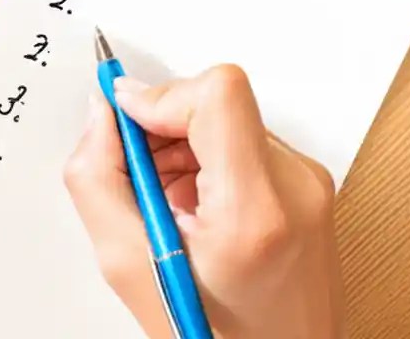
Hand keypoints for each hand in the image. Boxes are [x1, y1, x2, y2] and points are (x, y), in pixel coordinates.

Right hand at [64, 65, 345, 338]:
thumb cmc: (216, 337)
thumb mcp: (128, 265)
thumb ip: (98, 179)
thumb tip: (102, 118)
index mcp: (255, 211)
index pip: (218, 94)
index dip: (160, 95)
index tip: (126, 115)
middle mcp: (296, 188)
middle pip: (216, 102)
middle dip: (162, 128)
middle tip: (139, 178)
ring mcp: (311, 185)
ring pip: (228, 118)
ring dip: (182, 147)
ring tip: (168, 206)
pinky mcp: (311, 185)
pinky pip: (246, 141)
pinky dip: (207, 162)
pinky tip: (194, 209)